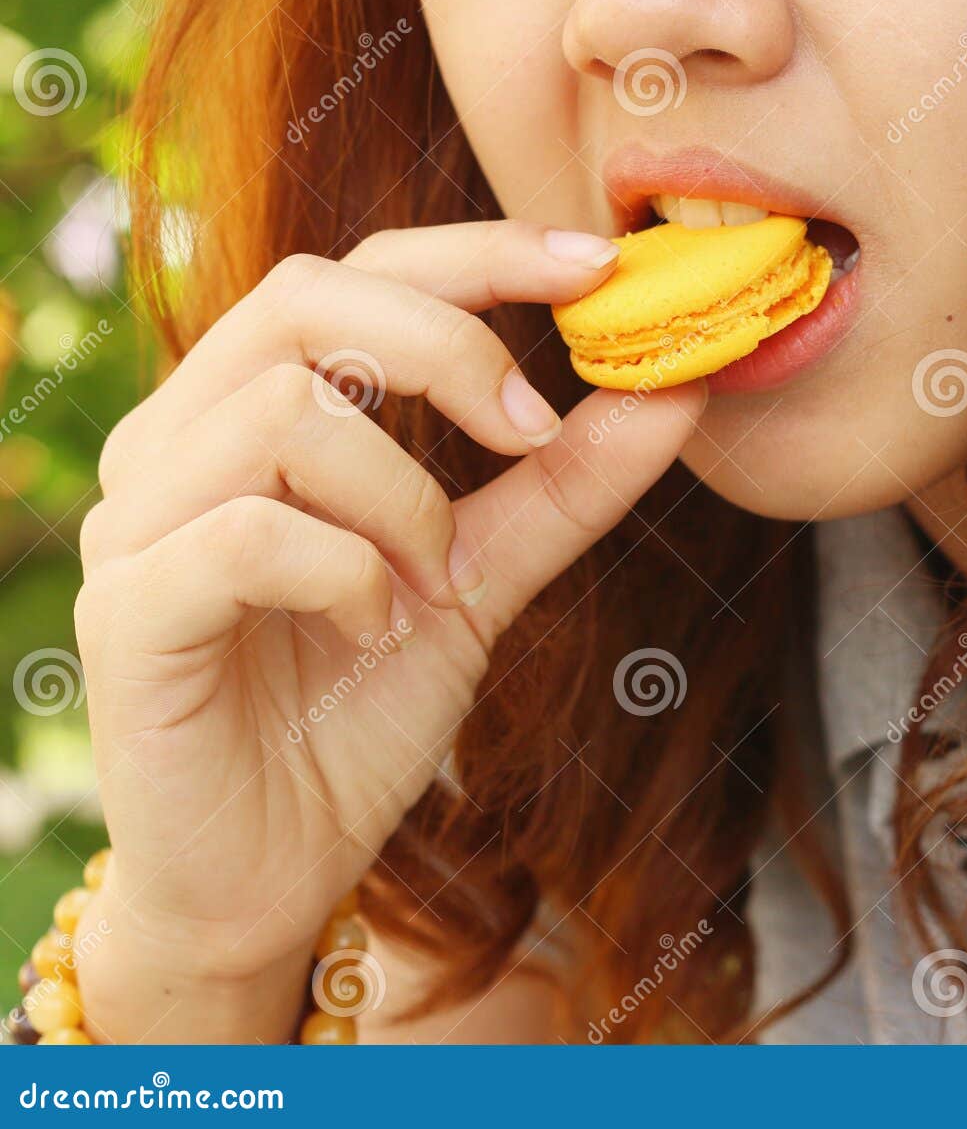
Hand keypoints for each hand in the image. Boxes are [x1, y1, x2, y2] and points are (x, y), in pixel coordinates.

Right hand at [70, 221, 703, 1039]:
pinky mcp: (127, 608)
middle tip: (533, 429)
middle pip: (304, 296)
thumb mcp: (484, 579)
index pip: (355, 272)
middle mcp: (178, 441)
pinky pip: (246, 532)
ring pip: (283, 410)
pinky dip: (345, 571)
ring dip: (405, 496)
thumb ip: (564, 484)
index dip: (477, 254)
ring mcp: (137, 520)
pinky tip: (371, 629)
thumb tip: (676, 387)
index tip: (598, 266)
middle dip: (448, 344)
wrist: (271, 873)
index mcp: (253, 412)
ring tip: (433, 584)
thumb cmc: (356, 714)